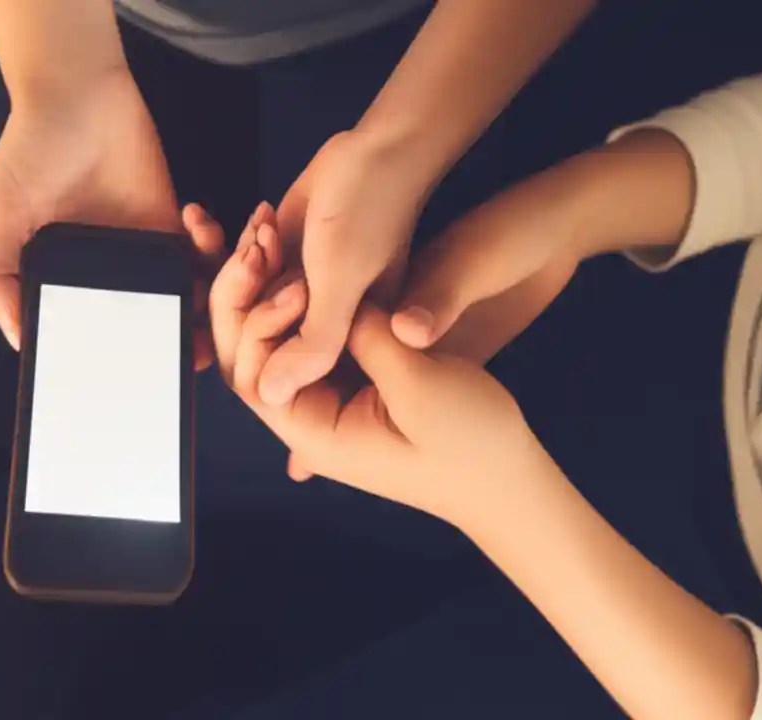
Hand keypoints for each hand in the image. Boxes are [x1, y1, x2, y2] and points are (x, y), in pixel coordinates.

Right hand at [0, 72, 184, 351]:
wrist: (76, 95)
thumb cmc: (27, 155)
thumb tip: (19, 341)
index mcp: (64, 286)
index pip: (92, 340)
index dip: (112, 367)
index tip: (131, 388)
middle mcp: (108, 279)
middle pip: (146, 330)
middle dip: (169, 349)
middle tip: (184, 360)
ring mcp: (145, 255)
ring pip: (184, 302)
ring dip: (203, 308)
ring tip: (203, 303)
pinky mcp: (175, 226)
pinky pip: (204, 257)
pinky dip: (212, 251)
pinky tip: (195, 225)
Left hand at [204, 209, 551, 529]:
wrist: (510, 475)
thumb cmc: (473, 441)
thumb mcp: (421, 382)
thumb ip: (367, 338)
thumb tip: (320, 299)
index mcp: (315, 431)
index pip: (251, 374)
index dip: (258, 322)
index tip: (297, 283)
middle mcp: (310, 418)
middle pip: (251, 356)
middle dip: (250, 302)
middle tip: (270, 247)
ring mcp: (330, 398)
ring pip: (277, 340)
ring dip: (273, 293)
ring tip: (277, 238)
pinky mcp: (354, 379)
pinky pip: (312, 337)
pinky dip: (303, 300)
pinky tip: (302, 257)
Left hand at [257, 130, 431, 405]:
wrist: (378, 152)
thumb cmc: (373, 214)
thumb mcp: (343, 283)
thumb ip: (314, 343)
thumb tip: (270, 395)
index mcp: (348, 357)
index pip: (279, 384)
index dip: (260, 347)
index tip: (283, 294)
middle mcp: (321, 339)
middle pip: (251, 349)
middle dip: (244, 301)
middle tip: (263, 255)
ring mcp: (300, 307)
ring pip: (241, 312)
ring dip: (240, 270)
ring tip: (268, 232)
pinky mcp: (285, 275)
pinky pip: (242, 282)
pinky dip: (242, 251)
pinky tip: (265, 218)